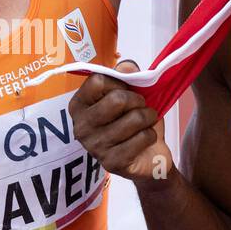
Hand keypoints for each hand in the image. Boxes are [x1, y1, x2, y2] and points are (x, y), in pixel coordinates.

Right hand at [69, 60, 169, 182]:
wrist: (147, 155)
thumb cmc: (133, 119)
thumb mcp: (131, 92)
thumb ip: (126, 74)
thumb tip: (126, 66)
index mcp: (79, 105)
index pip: (98, 81)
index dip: (119, 82)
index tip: (126, 89)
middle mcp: (80, 126)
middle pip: (117, 99)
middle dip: (138, 100)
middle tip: (141, 107)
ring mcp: (94, 146)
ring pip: (135, 118)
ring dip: (149, 117)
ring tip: (146, 122)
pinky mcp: (111, 162)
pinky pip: (143, 137)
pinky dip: (151, 135)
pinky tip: (145, 140)